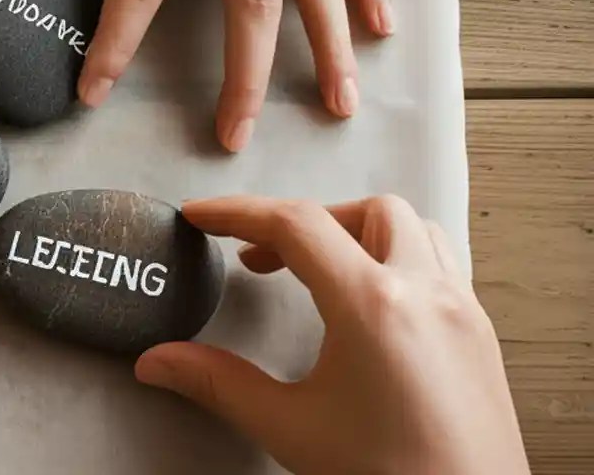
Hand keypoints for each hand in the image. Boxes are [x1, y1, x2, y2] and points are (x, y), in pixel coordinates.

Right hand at [136, 196, 528, 474]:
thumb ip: (218, 384)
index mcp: (373, 304)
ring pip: (410, 228)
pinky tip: (370, 300)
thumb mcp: (290, 428)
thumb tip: (159, 361)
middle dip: (302, 220)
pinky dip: (396, 258)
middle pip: (360, 212)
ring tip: (316, 267)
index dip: (237, 212)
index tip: (202, 216)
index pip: (295, 225)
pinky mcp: (479, 334)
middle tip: (258, 255)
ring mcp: (461, 310)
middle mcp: (425, 292)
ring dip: (356, 230)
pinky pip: (440, 263)